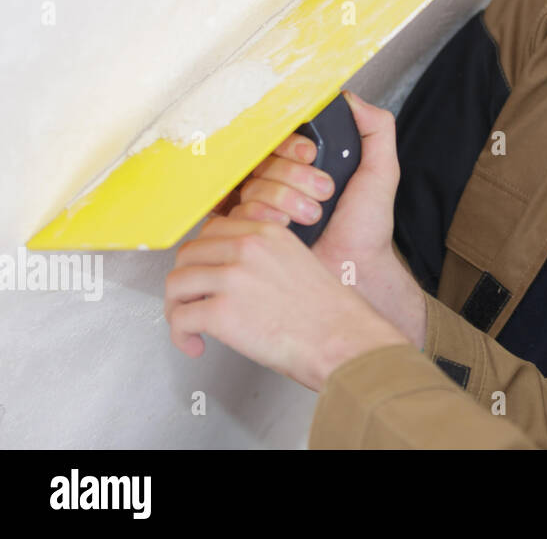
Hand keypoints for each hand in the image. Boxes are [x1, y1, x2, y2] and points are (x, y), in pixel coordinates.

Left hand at [164, 215, 407, 389]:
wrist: (342, 341)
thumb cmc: (330, 314)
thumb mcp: (300, 263)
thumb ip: (264, 258)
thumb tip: (231, 272)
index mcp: (269, 233)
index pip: (212, 230)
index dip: (203, 255)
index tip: (204, 273)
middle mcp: (247, 249)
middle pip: (188, 253)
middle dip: (186, 281)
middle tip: (192, 301)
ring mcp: (232, 278)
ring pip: (176, 283)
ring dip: (177, 308)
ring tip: (190, 325)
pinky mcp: (222, 312)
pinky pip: (180, 319)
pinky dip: (181, 336)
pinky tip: (196, 345)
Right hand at [221, 90, 426, 344]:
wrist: (356, 270)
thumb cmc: (366, 227)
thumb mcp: (380, 171)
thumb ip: (376, 129)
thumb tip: (350, 97)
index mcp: (302, 162)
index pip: (277, 136)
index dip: (290, 143)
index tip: (312, 153)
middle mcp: (276, 180)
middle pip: (260, 159)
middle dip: (294, 176)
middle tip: (324, 194)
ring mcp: (258, 205)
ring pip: (249, 185)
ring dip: (284, 200)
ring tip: (312, 217)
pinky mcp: (244, 232)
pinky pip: (234, 213)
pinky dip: (263, 217)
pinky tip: (286, 229)